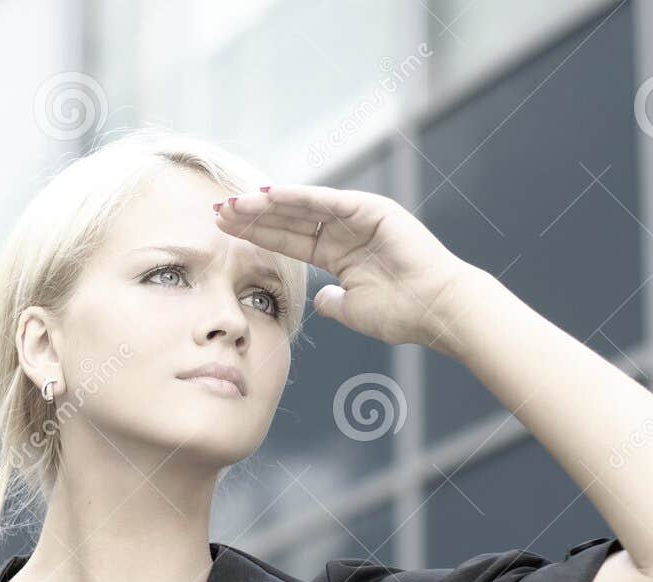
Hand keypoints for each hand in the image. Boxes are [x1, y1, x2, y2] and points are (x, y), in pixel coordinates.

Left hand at [214, 184, 472, 352]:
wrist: (436, 310)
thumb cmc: (401, 314)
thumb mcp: (353, 311)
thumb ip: (332, 303)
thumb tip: (318, 302)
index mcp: (338, 255)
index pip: (288, 241)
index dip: (256, 236)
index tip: (223, 232)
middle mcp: (345, 231)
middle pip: (288, 221)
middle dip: (252, 217)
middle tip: (216, 212)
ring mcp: (357, 217)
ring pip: (302, 208)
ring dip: (267, 205)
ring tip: (234, 205)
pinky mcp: (371, 209)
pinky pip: (327, 201)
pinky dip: (299, 197)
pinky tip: (268, 195)